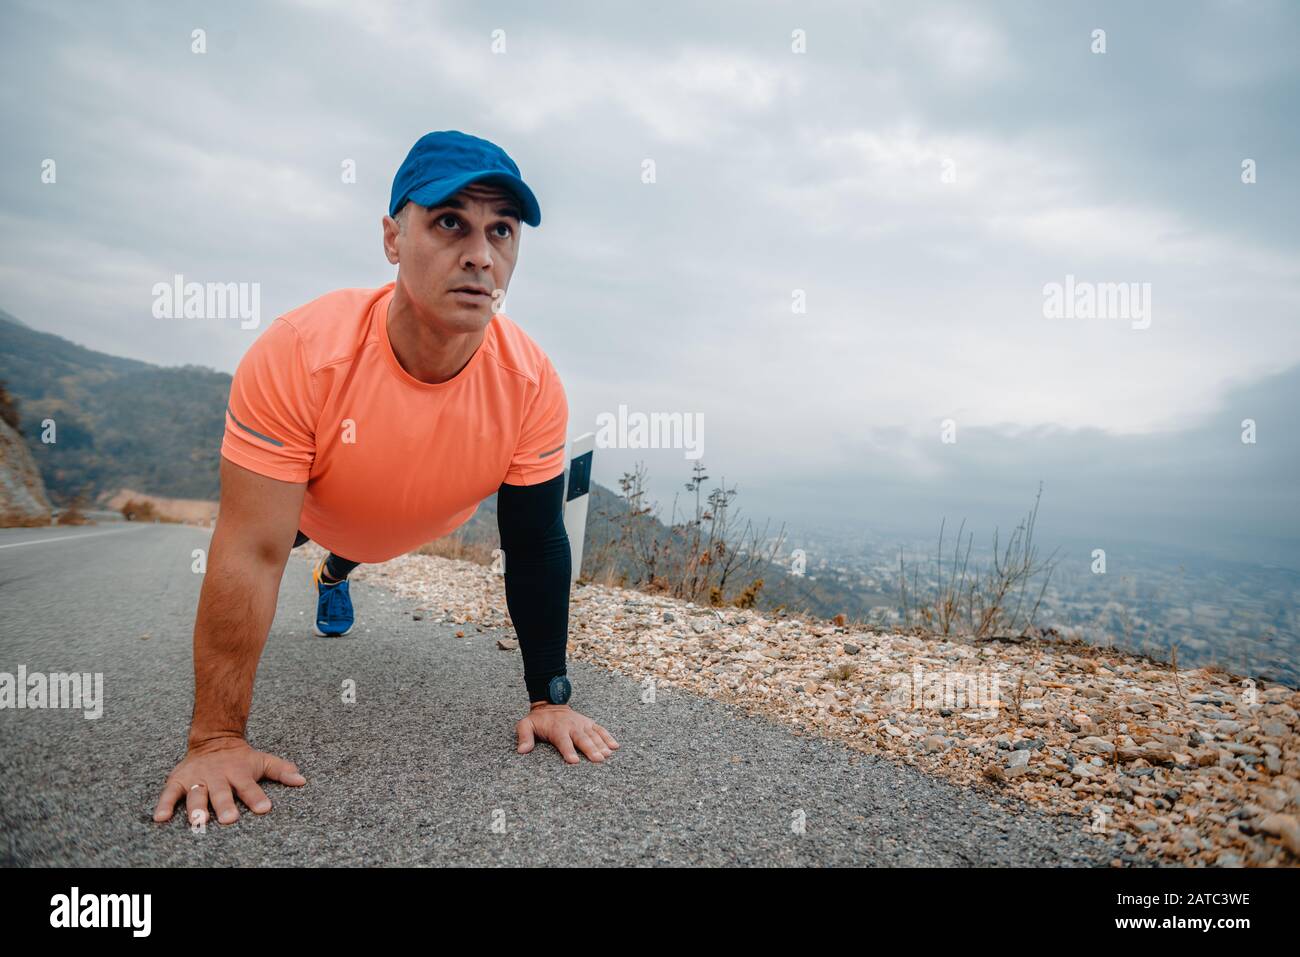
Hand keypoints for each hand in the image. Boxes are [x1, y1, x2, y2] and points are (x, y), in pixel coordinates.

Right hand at [152, 736, 305, 825]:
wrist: (214, 738)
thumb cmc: (241, 758)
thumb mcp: (262, 760)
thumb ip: (281, 770)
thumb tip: (302, 780)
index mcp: (238, 773)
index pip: (250, 787)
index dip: (257, 797)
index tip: (264, 808)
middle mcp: (218, 777)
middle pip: (222, 793)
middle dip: (225, 805)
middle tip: (230, 818)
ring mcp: (197, 779)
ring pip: (196, 795)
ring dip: (196, 808)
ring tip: (197, 821)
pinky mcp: (179, 781)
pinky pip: (169, 793)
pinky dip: (164, 804)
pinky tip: (161, 818)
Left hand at [516, 704, 619, 763]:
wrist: (550, 703)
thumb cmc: (538, 720)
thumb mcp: (526, 725)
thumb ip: (524, 737)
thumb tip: (522, 750)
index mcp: (557, 729)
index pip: (563, 741)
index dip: (568, 751)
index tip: (573, 761)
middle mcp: (572, 726)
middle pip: (582, 739)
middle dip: (590, 749)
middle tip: (598, 759)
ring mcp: (582, 724)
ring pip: (593, 735)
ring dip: (601, 745)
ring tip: (608, 755)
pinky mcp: (589, 723)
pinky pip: (600, 730)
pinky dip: (608, 737)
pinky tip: (615, 746)